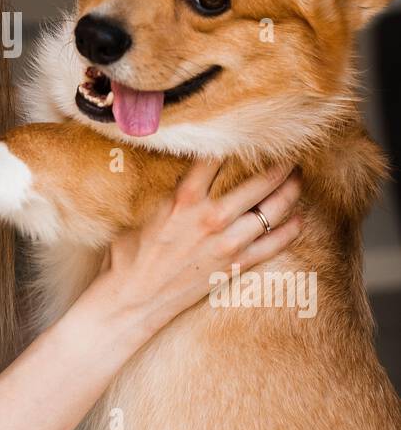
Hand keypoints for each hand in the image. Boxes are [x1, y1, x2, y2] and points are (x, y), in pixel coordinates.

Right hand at [86, 159, 302, 345]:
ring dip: (289, 191)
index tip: (251, 130)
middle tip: (290, 152)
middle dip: (278, 165)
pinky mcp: (235, 266)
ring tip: (297, 179)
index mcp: (184, 199)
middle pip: (257, 183)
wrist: (134, 299)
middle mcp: (210, 218)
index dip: (238, 141)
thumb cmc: (131, 254)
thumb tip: (183, 171)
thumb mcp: (146, 212)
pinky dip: (290, 230)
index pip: (218, 158)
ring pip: (272, 211)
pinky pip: (273, 245)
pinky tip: (299, 219)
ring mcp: (226, 243)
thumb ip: (170, 191)